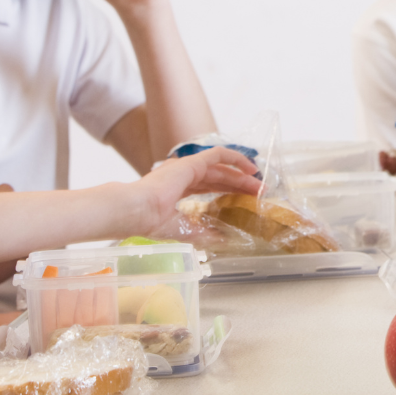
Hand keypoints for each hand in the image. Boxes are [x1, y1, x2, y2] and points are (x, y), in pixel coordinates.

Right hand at [135, 147, 261, 233]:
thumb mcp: (183, 230)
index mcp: (175, 190)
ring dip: (241, 176)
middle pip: (217, 179)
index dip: (225, 194)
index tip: (242, 202)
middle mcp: (181, 176)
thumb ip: (203, 233)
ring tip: (259, 186)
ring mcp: (185, 167)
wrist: (136, 211)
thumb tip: (223, 240)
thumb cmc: (149, 223)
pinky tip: (250, 167)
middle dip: (238, 186)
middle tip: (258, 195)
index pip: (206, 189)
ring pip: (220, 168)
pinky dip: (235, 158)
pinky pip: (218, 154)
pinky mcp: (191, 162)